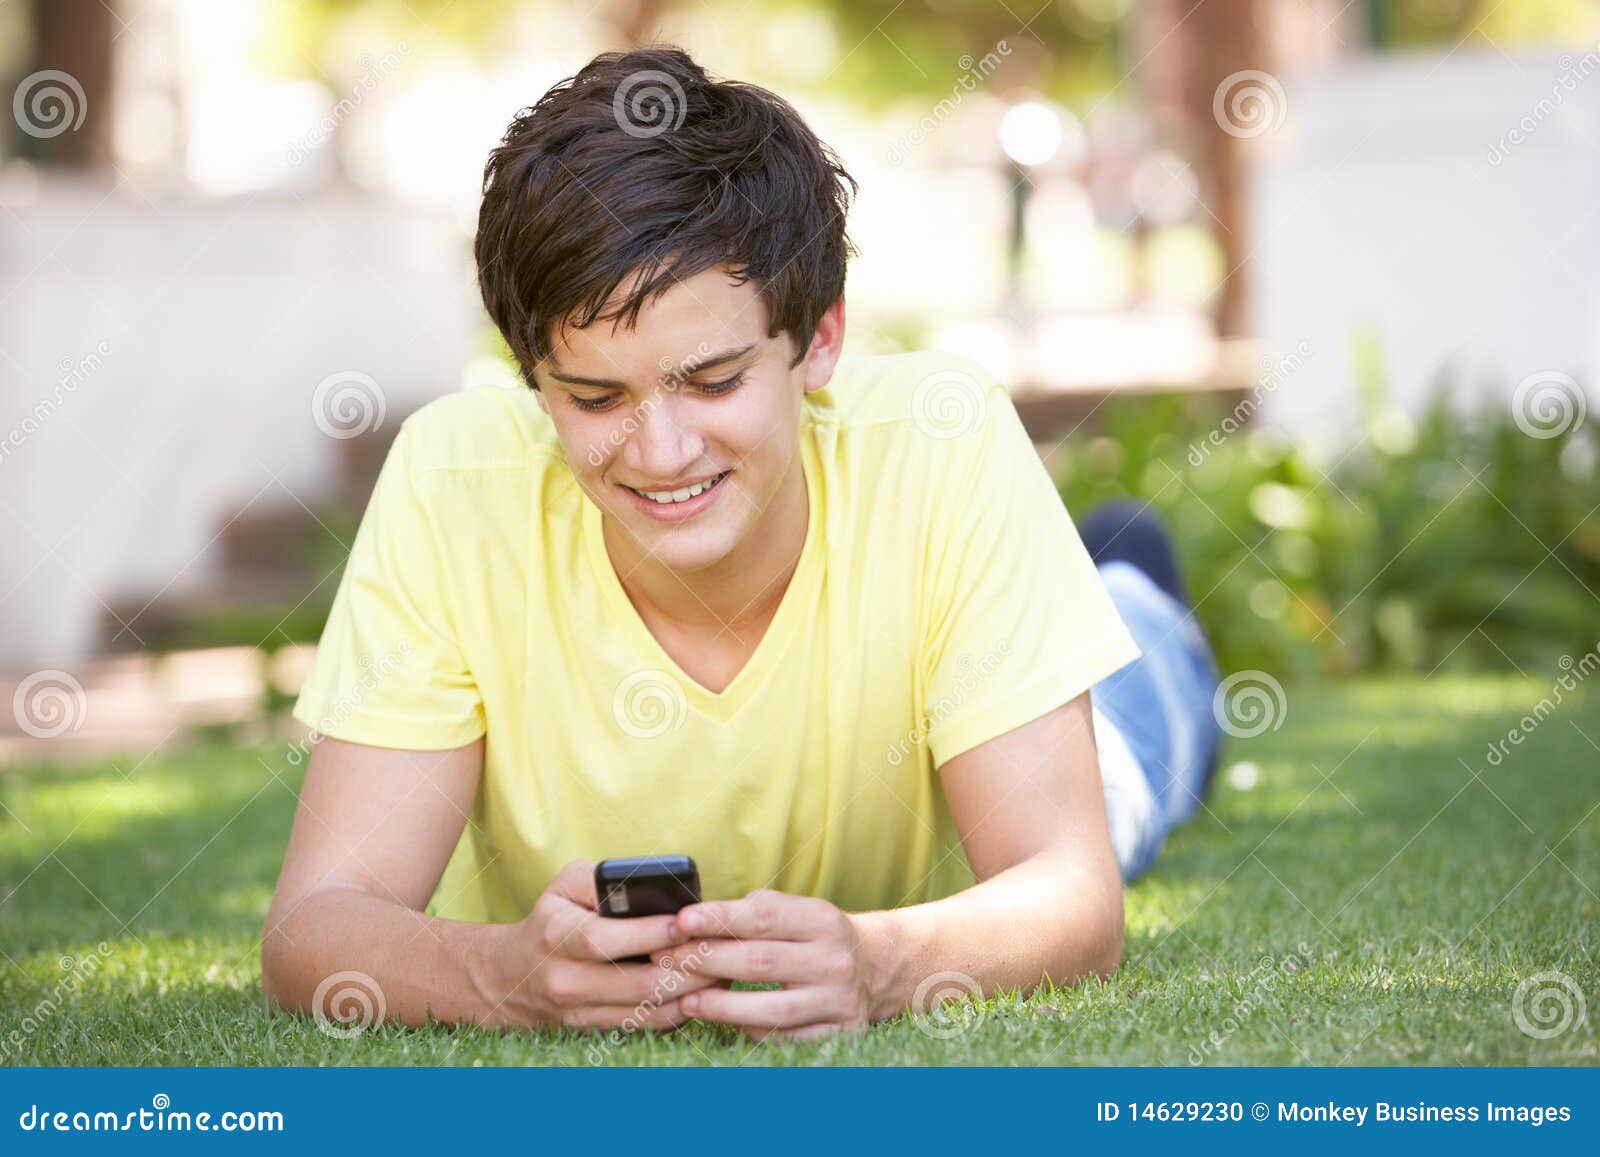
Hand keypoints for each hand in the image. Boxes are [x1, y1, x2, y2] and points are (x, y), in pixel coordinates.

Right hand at [498, 860, 720, 1030]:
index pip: (605, 940)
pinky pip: (644, 1025)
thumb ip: (604, 880)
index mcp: (557, 935)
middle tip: (720, 948)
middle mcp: (565, 979)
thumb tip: (649, 885)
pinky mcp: (594, 1029)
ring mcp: (579, 1011)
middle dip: (685, 966)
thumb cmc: (551, 919)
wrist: (510, 976)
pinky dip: (678, 1010)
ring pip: (646, 1008)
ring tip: (722, 969)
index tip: (686, 922)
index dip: (649, 934)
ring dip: (691, 991)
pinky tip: (702, 992)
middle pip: (636, 982)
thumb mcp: (566, 886)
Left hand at [659, 889, 876, 1041]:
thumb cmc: (815, 937)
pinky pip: (787, 1038)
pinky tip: (726, 1023)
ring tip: (687, 1001)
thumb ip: (752, 913)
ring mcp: (840, 999)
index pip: (763, 916)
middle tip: (668, 960)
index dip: (719, 918)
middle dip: (708, 961)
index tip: (682, 921)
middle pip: (761, 962)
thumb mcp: (796, 912)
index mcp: (821, 919)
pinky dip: (753, 1031)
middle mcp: (834, 959)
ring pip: (773, 1008)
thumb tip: (690, 922)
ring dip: (723, 1006)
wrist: (875, 967)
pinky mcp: (840, 1032)